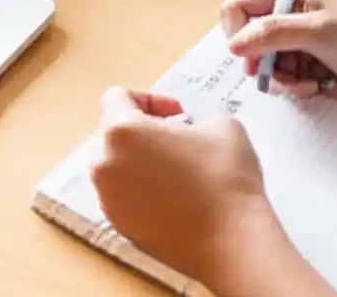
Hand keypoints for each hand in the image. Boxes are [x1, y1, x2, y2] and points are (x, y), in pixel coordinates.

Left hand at [87, 87, 275, 287]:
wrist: (231, 241)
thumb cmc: (225, 178)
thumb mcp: (220, 123)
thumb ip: (193, 114)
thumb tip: (186, 126)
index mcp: (122, 131)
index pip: (116, 97)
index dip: (149, 98)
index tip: (176, 113)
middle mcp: (104, 163)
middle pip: (111, 131)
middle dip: (141, 128)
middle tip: (176, 137)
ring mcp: (108, 197)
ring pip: (113, 164)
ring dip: (137, 158)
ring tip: (174, 167)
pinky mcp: (118, 224)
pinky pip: (120, 193)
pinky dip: (138, 188)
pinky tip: (171, 195)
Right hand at [219, 0, 336, 101]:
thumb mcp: (317, 32)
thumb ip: (273, 34)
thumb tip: (235, 44)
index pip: (236, 7)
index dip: (237, 32)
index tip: (250, 52)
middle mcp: (283, 14)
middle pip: (244, 40)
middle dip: (261, 61)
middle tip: (281, 70)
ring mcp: (290, 42)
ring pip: (259, 65)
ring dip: (279, 78)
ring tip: (306, 78)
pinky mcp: (298, 65)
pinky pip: (277, 81)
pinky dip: (292, 87)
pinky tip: (315, 83)